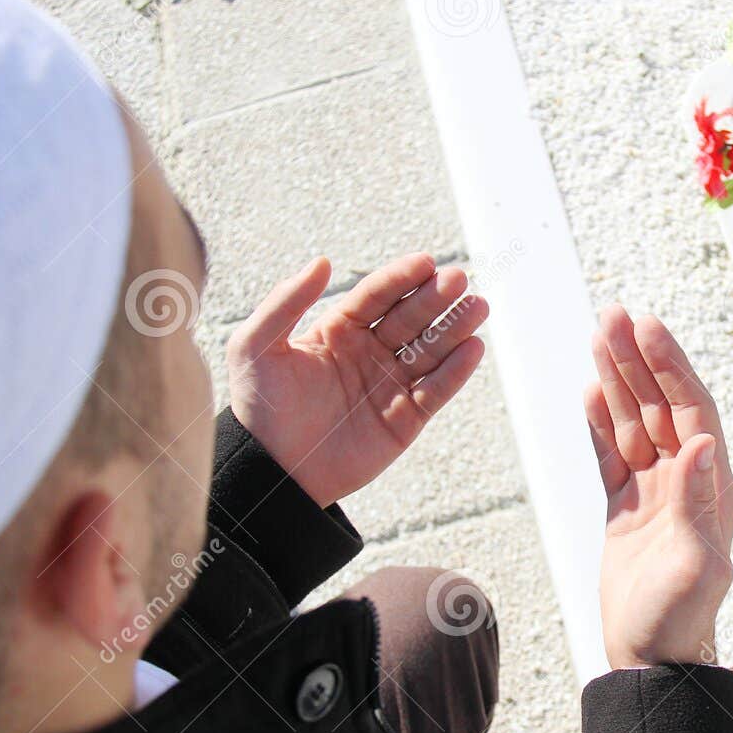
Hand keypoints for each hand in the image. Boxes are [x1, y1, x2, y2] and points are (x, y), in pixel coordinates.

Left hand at [227, 254, 487, 506]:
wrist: (273, 471)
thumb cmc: (258, 407)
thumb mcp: (254, 347)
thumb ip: (284, 302)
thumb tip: (322, 262)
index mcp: (338, 331)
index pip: (375, 296)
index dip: (400, 278)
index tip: (425, 262)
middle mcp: (369, 353)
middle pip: (409, 318)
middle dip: (434, 298)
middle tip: (458, 278)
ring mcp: (390, 385)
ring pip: (430, 350)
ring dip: (455, 327)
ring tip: (478, 306)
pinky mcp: (405, 420)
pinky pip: (435, 391)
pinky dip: (456, 371)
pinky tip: (473, 348)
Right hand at [585, 306, 732, 670]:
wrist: (651, 659)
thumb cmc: (677, 620)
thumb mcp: (693, 564)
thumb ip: (697, 502)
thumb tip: (704, 443)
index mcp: (712, 487)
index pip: (692, 410)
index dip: (669, 367)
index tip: (646, 328)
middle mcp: (689, 481)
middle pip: (662, 404)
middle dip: (638, 359)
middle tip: (612, 315)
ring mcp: (657, 492)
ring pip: (635, 421)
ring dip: (618, 379)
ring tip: (598, 335)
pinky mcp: (628, 508)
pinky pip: (613, 454)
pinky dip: (601, 422)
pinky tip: (590, 391)